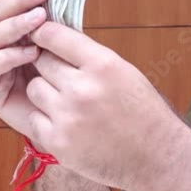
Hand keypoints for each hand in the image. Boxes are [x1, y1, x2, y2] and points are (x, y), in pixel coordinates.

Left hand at [23, 21, 181, 190]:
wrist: (156, 156)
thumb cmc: (143, 111)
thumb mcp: (124, 72)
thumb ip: (90, 57)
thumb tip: (56, 39)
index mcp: (103, 65)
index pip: (55, 36)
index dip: (45, 34)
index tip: (42, 37)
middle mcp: (83, 88)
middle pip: (42, 62)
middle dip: (50, 67)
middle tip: (63, 78)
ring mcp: (68, 117)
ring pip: (34, 89)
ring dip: (45, 93)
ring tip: (66, 103)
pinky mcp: (58, 142)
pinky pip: (34, 119)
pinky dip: (46, 120)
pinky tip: (66, 124)